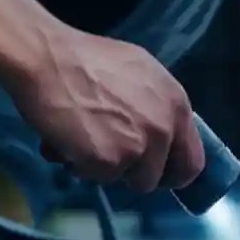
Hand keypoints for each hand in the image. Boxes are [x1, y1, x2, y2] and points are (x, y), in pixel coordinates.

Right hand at [5, 28, 205, 192]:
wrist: (46, 59)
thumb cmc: (85, 60)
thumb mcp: (140, 73)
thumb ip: (157, 106)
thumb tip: (161, 135)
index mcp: (177, 105)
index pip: (193, 161)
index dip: (173, 172)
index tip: (158, 174)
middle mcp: (164, 129)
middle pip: (160, 178)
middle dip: (137, 174)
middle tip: (114, 160)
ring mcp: (138, 148)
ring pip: (128, 180)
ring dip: (107, 168)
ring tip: (84, 140)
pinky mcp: (109, 162)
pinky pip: (98, 178)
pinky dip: (81, 166)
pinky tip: (67, 141)